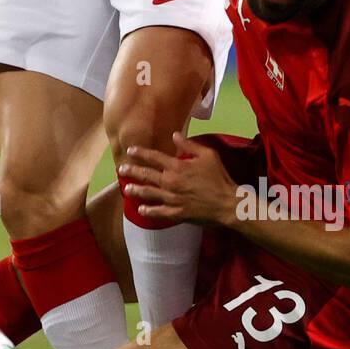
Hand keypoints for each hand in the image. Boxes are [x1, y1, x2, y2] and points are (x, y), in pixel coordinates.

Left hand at [118, 133, 238, 226]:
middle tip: (121, 169)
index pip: (154, 157)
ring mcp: (172, 198)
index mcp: (178, 166)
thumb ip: (190, 145)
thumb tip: (175, 135)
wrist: (227, 203)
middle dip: (132, 171)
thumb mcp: (208, 155)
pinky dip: (148, 211)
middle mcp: (170, 182)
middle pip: (146, 175)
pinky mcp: (176, 213)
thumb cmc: (219, 178)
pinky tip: (141, 209)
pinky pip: (158, 212)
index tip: (130, 150)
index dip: (141, 153)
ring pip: (148, 193)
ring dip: (136, 190)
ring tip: (126, 188)